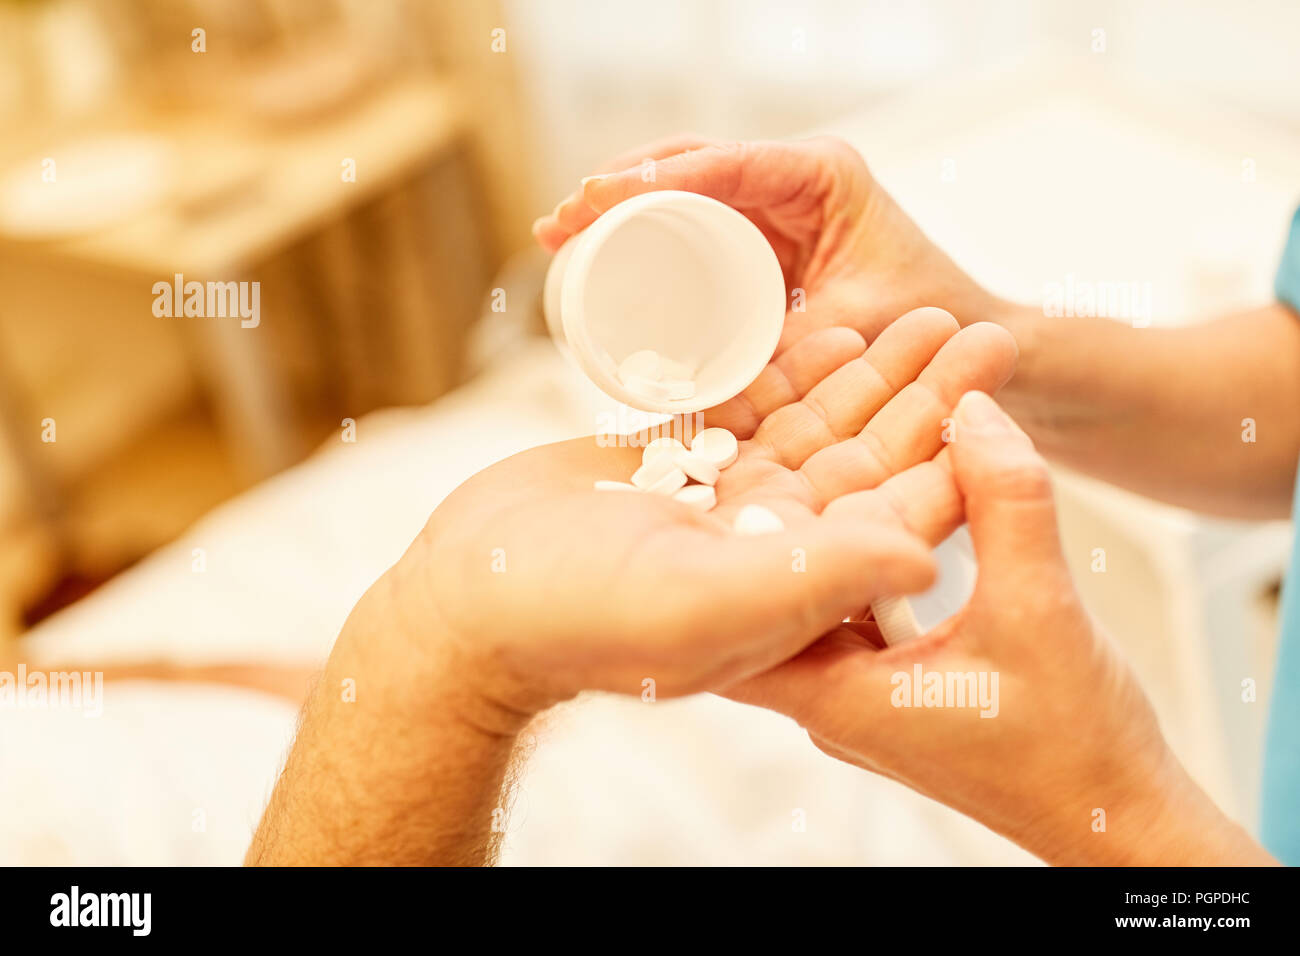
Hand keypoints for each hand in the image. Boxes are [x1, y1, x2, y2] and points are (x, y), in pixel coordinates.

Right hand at [398, 308, 1014, 715]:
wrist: (469, 599)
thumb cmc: (573, 619)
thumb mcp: (700, 602)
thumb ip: (812, 578)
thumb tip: (922, 557)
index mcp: (790, 583)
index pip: (895, 511)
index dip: (955, 444)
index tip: (1001, 380)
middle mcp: (768, 546)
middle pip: (870, 457)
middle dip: (929, 392)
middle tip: (981, 324)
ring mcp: (723, 506)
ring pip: (817, 427)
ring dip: (871, 372)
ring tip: (921, 311)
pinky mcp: (678, 471)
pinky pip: (751, 410)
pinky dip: (790, 368)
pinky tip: (829, 327)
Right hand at [532, 135, 1002, 435]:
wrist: (956, 334)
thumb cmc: (921, 327)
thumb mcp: (847, 338)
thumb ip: (780, 362)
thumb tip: (693, 399)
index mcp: (823, 176)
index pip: (723, 165)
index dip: (653, 181)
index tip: (594, 201)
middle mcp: (794, 176)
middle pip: (689, 163)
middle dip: (618, 186)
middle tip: (560, 222)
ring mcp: (776, 199)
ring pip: (684, 183)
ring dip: (622, 202)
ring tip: (562, 232)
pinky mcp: (762, 229)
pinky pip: (695, 215)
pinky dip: (647, 225)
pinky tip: (600, 244)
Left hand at [729, 391, 1272, 864]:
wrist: (1115, 813)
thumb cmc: (1075, 751)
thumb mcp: (1041, 609)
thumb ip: (1008, 505)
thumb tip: (974, 414)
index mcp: (835, 695)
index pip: (734, 616)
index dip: (716, 541)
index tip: (716, 464)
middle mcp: (829, 696)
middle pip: (773, 588)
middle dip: (780, 508)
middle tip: (767, 430)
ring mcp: (857, 690)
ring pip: (817, 591)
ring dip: (828, 524)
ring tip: (821, 445)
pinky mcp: (888, 682)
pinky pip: (856, 601)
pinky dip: (866, 549)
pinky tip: (879, 497)